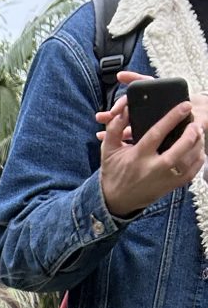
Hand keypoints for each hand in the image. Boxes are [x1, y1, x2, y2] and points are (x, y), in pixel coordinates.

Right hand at [97, 74, 206, 217]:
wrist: (115, 201)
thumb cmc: (113, 172)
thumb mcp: (108, 150)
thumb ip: (114, 129)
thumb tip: (123, 111)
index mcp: (137, 156)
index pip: (156, 134)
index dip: (172, 118)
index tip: (185, 106)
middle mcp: (151, 169)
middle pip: (177, 152)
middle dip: (190, 135)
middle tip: (195, 123)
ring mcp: (162, 180)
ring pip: (187, 163)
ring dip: (197, 146)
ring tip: (198, 133)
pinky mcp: (168, 188)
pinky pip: (190, 175)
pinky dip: (198, 161)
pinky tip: (198, 150)